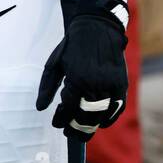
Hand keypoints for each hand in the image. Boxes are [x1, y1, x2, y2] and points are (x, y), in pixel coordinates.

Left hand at [35, 0, 128, 140]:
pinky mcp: (122, 85)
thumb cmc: (72, 47)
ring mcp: (111, 86)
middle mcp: (95, 85)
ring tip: (82, 131)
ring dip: (92, 126)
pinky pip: (116, 108)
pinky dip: (109, 118)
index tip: (57, 125)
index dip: (62, 119)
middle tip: (70, 134)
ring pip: (102, 115)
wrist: (97, 28)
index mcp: (76, 79)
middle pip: (86, 117)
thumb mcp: (54, 64)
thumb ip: (47, 87)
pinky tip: (100, 123)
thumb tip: (40, 108)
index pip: (69, 109)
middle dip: (76, 128)